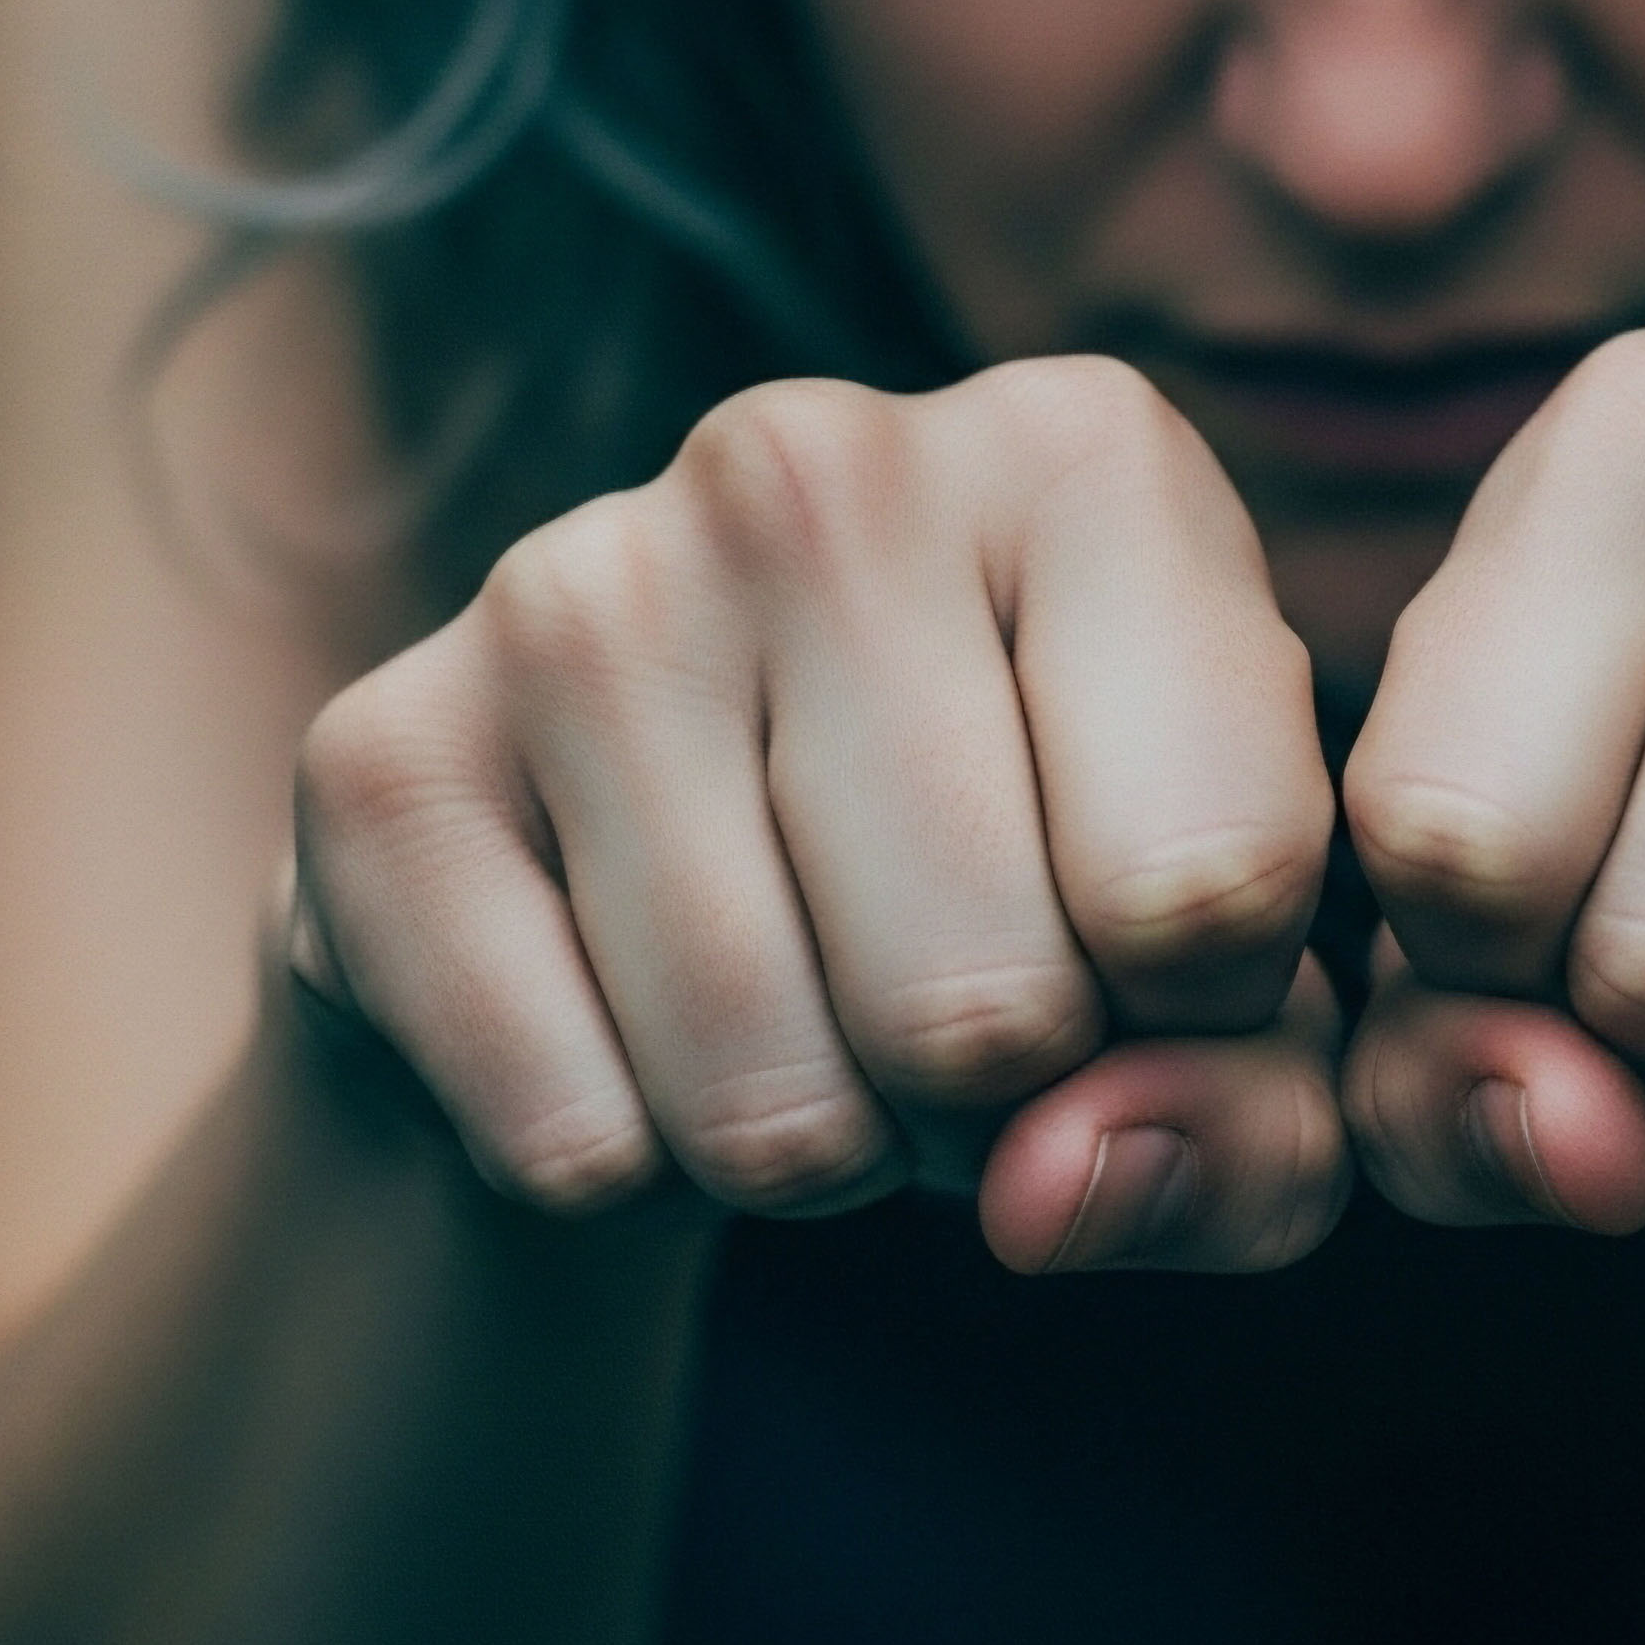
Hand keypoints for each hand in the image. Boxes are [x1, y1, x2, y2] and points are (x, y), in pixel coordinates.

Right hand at [284, 356, 1353, 1272]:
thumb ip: (1262, 1132)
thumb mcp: (1237, 1029)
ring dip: (818, 1155)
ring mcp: (575, 589)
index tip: (1152, 964)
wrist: (675, 916)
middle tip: (958, 1028)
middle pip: (988, 999)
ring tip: (812, 1029)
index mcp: (1085, 458)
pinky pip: (572, 1133)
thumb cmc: (1033, 931)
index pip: (1216, 887)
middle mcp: (816, 466)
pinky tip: (637, 1039)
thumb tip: (1062, 1186)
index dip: (1200, 1032)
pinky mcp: (382, 755)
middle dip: (996, 1114)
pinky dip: (632, 1173)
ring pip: (770, 1092)